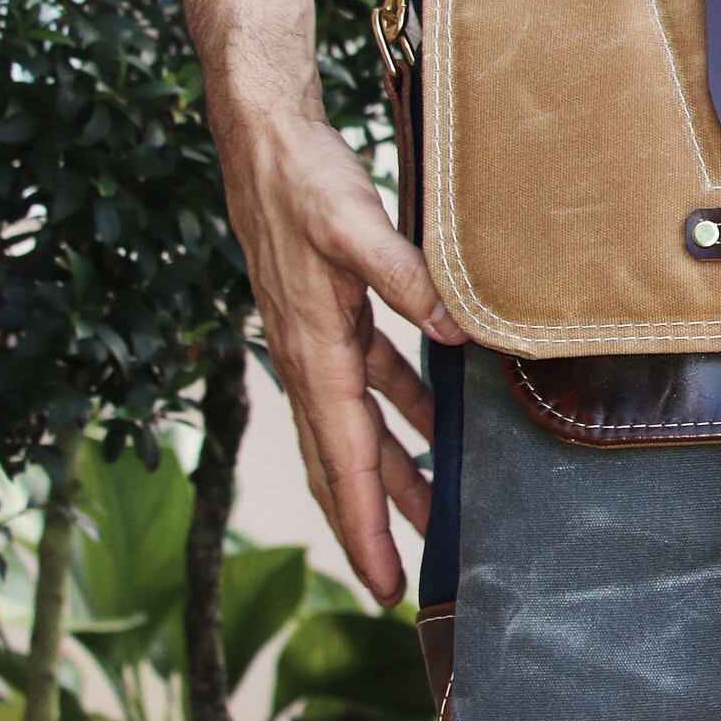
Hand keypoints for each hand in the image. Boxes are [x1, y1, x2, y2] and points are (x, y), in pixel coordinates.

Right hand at [217, 107, 463, 605]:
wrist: (266, 136)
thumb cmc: (304, 179)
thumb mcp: (356, 224)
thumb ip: (406, 277)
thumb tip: (454, 333)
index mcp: (313, 349)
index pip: (343, 457)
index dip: (366, 523)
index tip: (382, 581)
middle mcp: (310, 357)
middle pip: (342, 461)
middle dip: (371, 523)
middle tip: (400, 584)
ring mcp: (319, 340)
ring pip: (358, 428)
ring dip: (393, 475)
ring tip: (437, 517)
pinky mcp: (332, 316)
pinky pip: (369, 384)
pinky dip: (400, 414)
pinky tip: (437, 426)